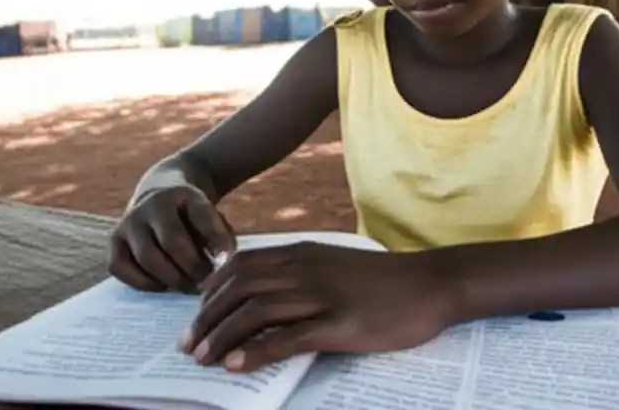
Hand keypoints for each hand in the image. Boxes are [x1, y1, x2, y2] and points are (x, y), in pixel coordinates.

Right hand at [108, 186, 235, 292]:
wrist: (159, 195)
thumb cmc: (192, 218)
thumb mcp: (212, 218)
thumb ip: (220, 238)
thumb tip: (221, 264)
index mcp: (184, 194)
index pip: (201, 215)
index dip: (216, 239)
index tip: (226, 260)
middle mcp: (152, 204)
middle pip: (172, 242)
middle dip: (193, 268)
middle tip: (206, 282)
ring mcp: (129, 220)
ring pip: (146, 257)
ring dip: (171, 278)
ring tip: (188, 285)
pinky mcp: (114, 239)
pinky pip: (120, 267)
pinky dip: (142, 282)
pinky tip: (162, 285)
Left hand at [181, 242, 455, 372]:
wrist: (431, 283)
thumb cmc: (383, 280)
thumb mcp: (333, 265)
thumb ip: (299, 273)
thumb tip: (261, 294)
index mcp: (302, 253)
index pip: (239, 267)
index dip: (210, 293)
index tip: (196, 317)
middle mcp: (306, 268)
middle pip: (239, 288)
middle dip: (206, 318)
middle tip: (188, 345)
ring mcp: (323, 295)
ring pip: (256, 311)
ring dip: (222, 335)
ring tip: (203, 359)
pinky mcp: (342, 324)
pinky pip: (290, 336)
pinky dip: (257, 350)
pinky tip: (237, 364)